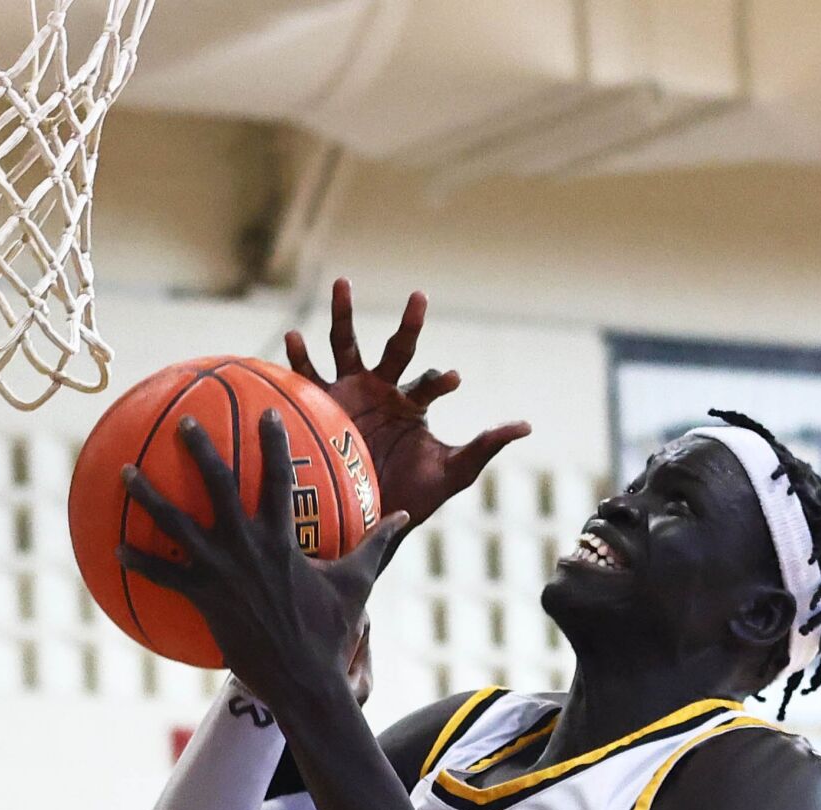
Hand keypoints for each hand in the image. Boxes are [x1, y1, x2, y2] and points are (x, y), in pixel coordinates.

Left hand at [116, 412, 407, 709]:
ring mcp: (221, 573)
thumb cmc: (331, 631)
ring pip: (176, 526)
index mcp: (283, 538)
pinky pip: (163, 577)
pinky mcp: (203, 599)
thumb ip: (378, 545)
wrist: (304, 679)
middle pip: (217, 487)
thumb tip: (405, 515)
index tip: (268, 413)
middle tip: (182, 424)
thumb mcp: (358, 583)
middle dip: (199, 451)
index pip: (280, 478)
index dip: (274, 443)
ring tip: (124, 473)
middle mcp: (247, 547)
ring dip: (148, 497)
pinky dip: (139, 563)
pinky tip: (113, 548)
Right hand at [285, 278, 530, 527]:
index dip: (440, 380)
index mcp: (412, 404)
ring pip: (346, 344)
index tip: (453, 380)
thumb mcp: (454, 471)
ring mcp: (350, 392)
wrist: (366, 516)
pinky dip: (299, 356)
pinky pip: (307, 376)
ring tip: (343, 281)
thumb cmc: (411, 494)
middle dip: (409, 324)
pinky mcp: (321, 403)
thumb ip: (486, 446)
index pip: (429, 381)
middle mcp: (382, 390)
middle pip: (397, 347)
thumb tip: (527, 425)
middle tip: (421, 295)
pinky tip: (293, 336)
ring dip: (344, 313)